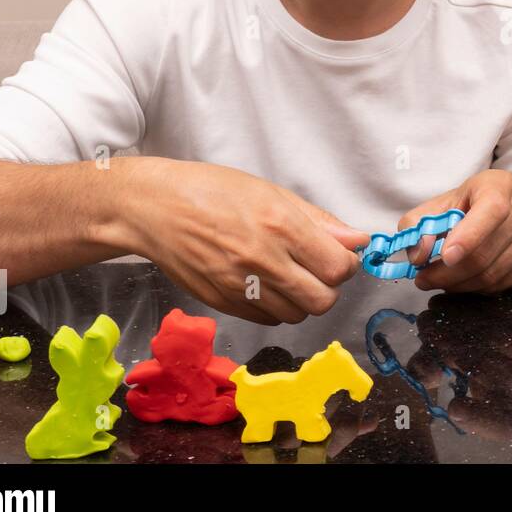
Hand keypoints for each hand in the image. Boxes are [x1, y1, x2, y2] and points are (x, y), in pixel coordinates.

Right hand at [120, 157, 368, 324]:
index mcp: (280, 226)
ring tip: (288, 276)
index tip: (337, 256)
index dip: (344, 265)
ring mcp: (239, 287)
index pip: (338, 267)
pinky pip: (267, 320)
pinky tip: (266, 285)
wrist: (153, 209)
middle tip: (317, 270)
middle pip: (322, 300)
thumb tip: (358, 240)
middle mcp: (262, 260)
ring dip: (301, 300)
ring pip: (296, 315)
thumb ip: (319, 221)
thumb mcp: (272, 193)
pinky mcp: (222, 304)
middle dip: (327, 287)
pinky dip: (275, 308)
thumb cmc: (212, 191)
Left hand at [400, 169, 511, 293]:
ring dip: (460, 285)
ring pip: (492, 275)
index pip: (490, 210)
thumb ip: (421, 220)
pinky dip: (478, 288)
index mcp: (500, 186)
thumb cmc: (482, 205)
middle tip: (424, 279)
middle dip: (448, 273)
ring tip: (443, 281)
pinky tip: (468, 280)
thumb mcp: (450, 200)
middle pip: (484, 254)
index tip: (446, 256)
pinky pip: (504, 285)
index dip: (468, 236)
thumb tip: (416, 254)